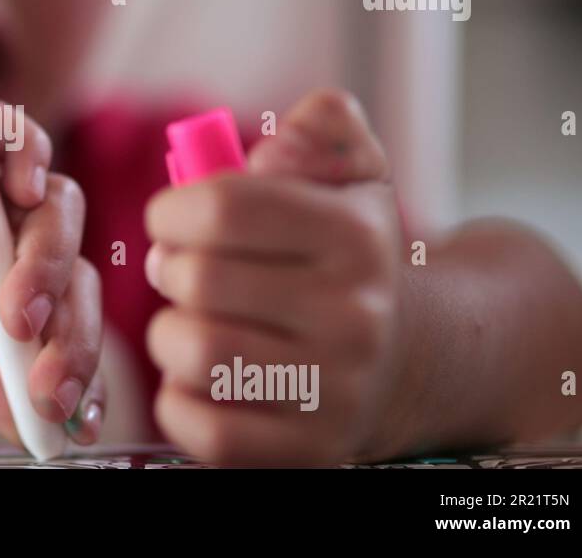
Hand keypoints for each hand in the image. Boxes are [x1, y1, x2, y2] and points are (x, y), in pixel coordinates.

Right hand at [0, 111, 103, 445]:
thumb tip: (44, 431)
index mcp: (7, 306)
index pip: (71, 326)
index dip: (83, 367)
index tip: (71, 413)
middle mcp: (6, 249)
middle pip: (76, 270)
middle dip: (73, 329)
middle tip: (43, 375)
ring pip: (56, 204)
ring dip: (53, 258)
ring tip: (18, 311)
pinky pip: (8, 129)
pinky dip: (27, 147)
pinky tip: (22, 187)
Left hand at [144, 89, 405, 464]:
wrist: (413, 358)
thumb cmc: (352, 258)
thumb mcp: (354, 176)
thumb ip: (322, 130)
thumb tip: (268, 150)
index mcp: (356, 237)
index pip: (225, 206)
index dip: (172, 210)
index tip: (171, 219)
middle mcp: (354, 316)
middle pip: (197, 279)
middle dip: (168, 269)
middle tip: (181, 272)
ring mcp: (335, 391)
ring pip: (193, 353)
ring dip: (168, 333)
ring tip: (189, 322)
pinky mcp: (310, 452)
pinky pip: (202, 428)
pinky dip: (178, 401)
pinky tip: (199, 380)